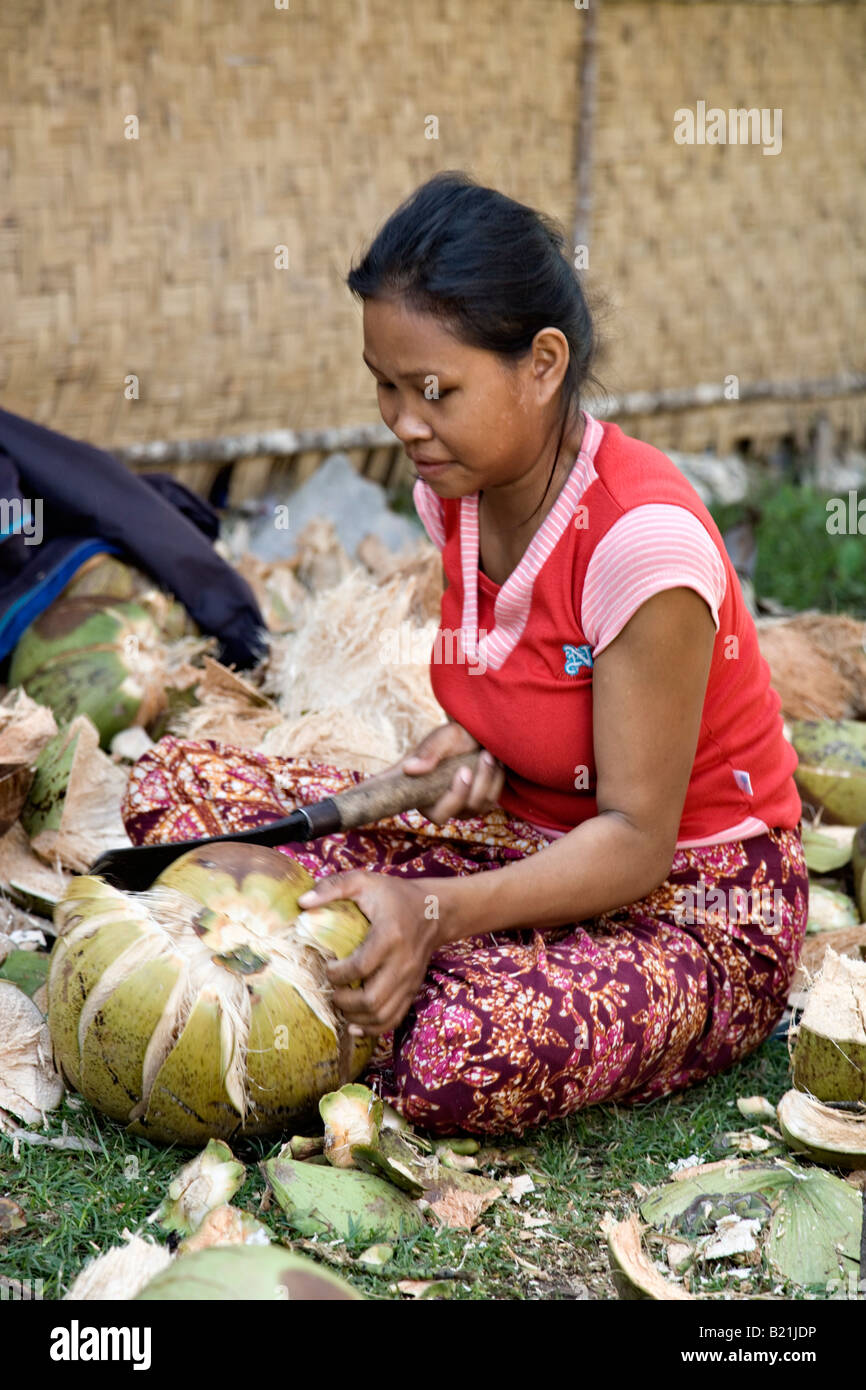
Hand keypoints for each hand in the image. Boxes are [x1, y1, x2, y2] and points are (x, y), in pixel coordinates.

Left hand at [296, 870, 440, 1036]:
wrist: (435, 910)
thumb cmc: (394, 895)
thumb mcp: (364, 881)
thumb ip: (333, 887)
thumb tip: (301, 903)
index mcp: (390, 935)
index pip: (361, 966)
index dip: (338, 974)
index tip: (327, 967)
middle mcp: (403, 962)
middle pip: (372, 999)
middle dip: (344, 1002)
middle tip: (331, 992)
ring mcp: (410, 979)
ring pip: (383, 1015)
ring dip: (356, 1018)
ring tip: (341, 1007)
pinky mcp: (413, 989)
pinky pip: (395, 1018)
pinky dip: (374, 1028)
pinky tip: (355, 1025)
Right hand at [375, 720, 504, 824]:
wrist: (469, 736)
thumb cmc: (450, 739)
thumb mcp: (440, 739)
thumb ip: (428, 753)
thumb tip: (409, 768)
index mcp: (425, 797)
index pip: (438, 815)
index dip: (453, 799)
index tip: (464, 771)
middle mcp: (445, 808)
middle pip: (463, 811)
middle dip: (477, 785)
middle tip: (484, 755)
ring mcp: (464, 808)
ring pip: (480, 805)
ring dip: (489, 779)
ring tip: (488, 754)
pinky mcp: (480, 803)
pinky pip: (492, 799)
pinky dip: (497, 780)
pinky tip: (496, 762)